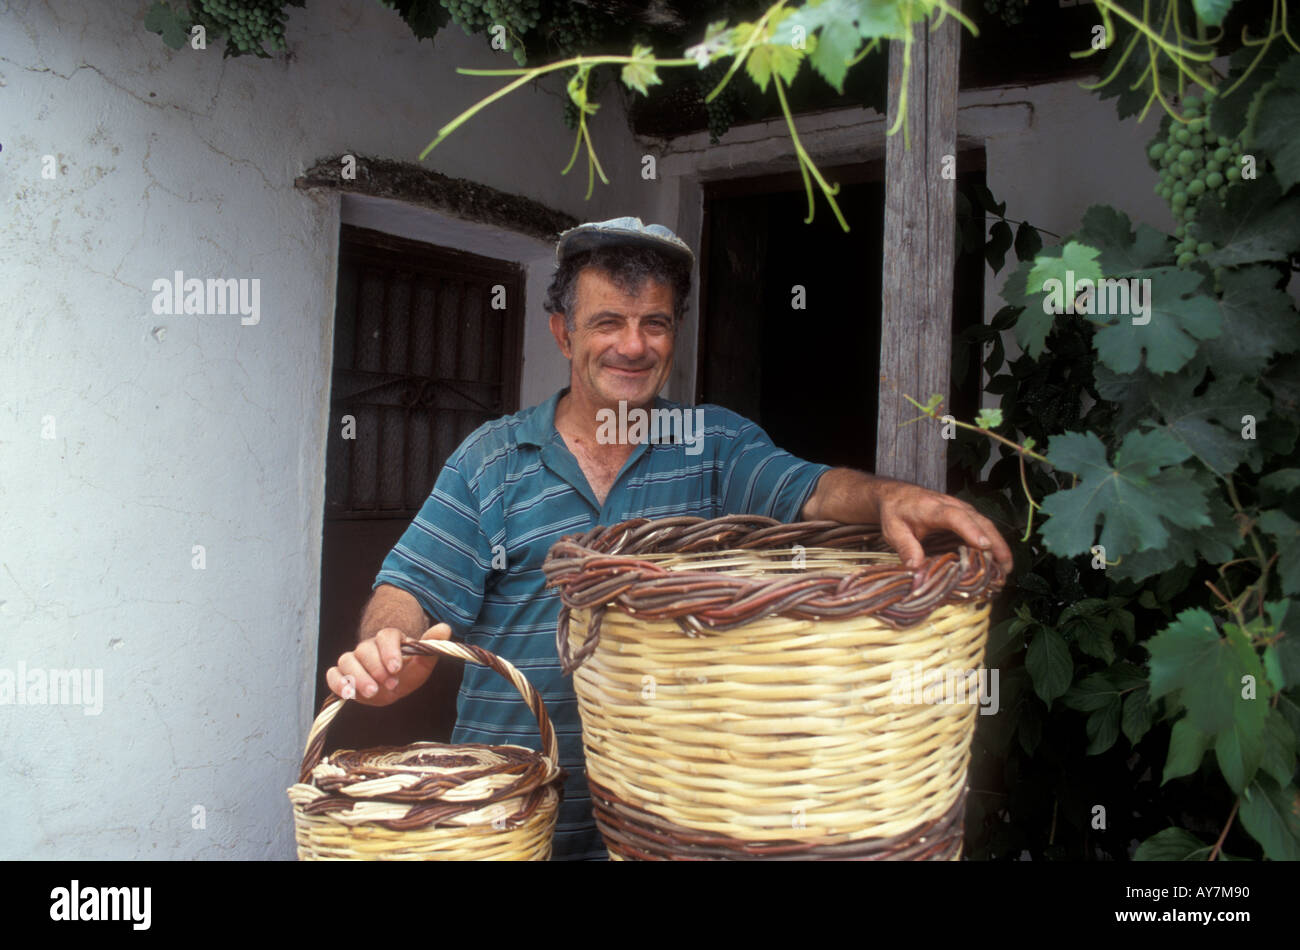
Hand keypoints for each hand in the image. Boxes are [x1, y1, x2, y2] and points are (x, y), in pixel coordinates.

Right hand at [325, 623, 452, 706]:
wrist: (392, 687)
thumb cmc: (408, 672)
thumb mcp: (423, 662)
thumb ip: (431, 645)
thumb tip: (445, 628)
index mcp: (389, 640)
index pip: (386, 636)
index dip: (390, 651)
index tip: (397, 668)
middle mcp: (368, 647)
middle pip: (365, 650)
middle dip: (376, 669)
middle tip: (390, 685)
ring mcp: (352, 660)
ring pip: (347, 660)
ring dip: (358, 677)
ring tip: (372, 692)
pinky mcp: (341, 674)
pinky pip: (333, 674)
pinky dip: (338, 682)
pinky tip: (348, 693)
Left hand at [874, 481, 1013, 574]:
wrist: (897, 495)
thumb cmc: (895, 512)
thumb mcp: (893, 530)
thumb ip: (905, 547)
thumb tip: (916, 570)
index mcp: (933, 508)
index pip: (955, 517)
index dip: (970, 530)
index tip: (983, 546)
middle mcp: (952, 505)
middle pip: (979, 521)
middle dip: (995, 542)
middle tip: (1005, 567)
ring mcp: (962, 509)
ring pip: (986, 524)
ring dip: (999, 544)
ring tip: (1006, 568)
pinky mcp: (965, 515)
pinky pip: (982, 527)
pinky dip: (993, 542)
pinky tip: (998, 560)